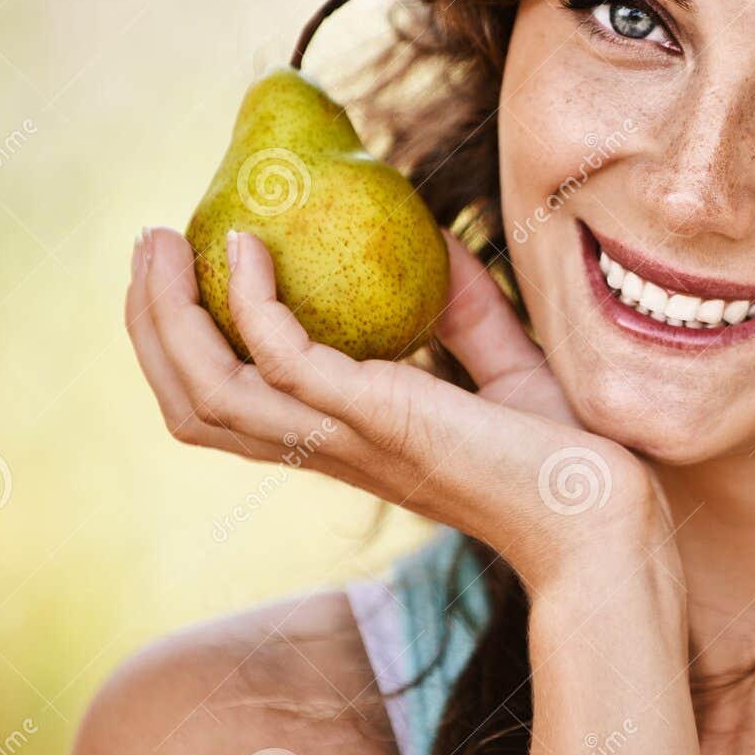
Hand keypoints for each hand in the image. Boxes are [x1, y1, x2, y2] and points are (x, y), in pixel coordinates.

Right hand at [124, 226, 676, 597]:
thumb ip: (469, 316)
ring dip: (170, 314)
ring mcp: (349, 439)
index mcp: (348, 441)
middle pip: (194, 404)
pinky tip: (256, 249)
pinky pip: (283, 361)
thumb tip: (443, 242)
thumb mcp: (508, 370)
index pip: (234, 410)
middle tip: (153, 244)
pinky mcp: (380, 420)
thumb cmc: (566, 458)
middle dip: (152, 324)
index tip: (191, 272)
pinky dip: (253, 303)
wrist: (603, 515)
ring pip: (210, 392)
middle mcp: (332, 448)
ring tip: (166, 239)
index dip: (191, 347)